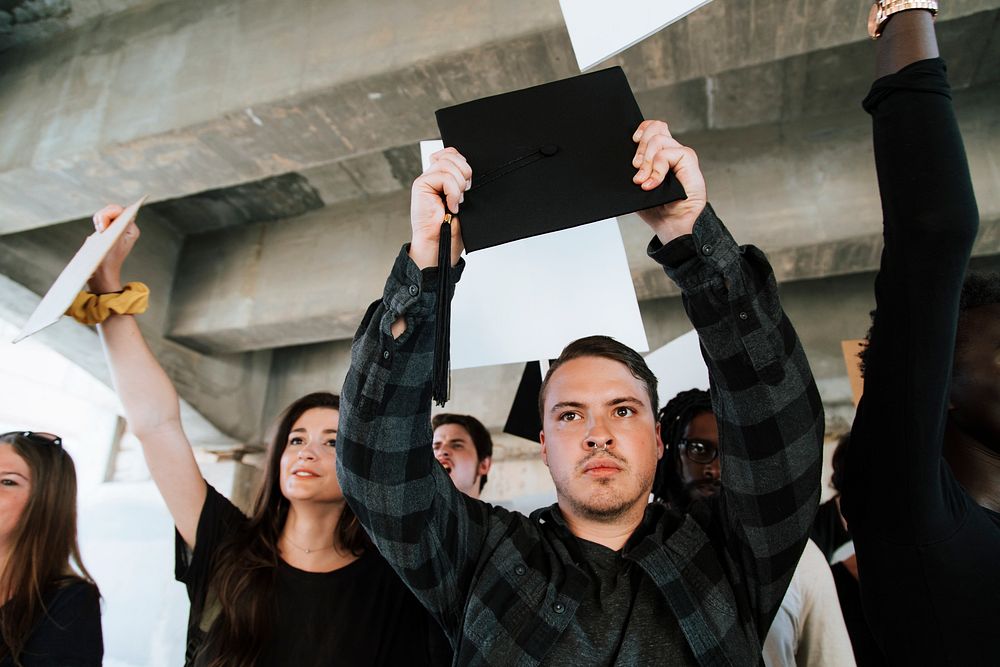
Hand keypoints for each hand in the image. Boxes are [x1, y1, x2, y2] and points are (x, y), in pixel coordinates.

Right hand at [89, 204, 140, 292]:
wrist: (102, 273)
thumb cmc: (108, 261)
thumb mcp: (113, 243)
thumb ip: (118, 226)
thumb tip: (120, 210)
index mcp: (131, 230)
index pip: (122, 211)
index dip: (110, 213)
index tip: (102, 227)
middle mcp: (126, 227)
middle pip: (114, 209)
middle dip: (103, 215)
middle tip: (99, 229)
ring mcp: (117, 228)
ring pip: (106, 213)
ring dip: (99, 218)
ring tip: (99, 231)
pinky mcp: (108, 230)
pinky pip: (102, 219)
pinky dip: (97, 222)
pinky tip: (98, 231)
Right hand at [409, 148, 470, 269]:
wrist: (441, 243)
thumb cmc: (452, 227)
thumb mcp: (463, 200)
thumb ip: (462, 181)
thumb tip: (469, 169)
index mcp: (442, 177)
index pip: (451, 153)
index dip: (462, 161)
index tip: (468, 181)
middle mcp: (433, 176)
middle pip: (451, 155)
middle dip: (464, 172)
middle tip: (465, 192)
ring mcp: (426, 180)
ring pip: (448, 164)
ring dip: (458, 185)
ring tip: (457, 201)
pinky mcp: (420, 185)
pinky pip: (443, 176)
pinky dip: (452, 192)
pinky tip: (451, 205)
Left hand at [631, 120, 706, 244]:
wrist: (672, 226)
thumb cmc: (656, 209)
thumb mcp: (637, 187)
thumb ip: (634, 171)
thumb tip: (622, 157)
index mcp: (659, 155)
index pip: (653, 128)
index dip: (642, 129)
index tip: (632, 141)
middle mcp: (671, 153)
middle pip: (656, 127)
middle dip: (640, 146)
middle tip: (635, 167)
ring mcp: (680, 156)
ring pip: (660, 138)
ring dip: (647, 160)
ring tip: (642, 180)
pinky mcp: (689, 162)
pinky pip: (670, 152)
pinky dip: (657, 168)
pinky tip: (651, 184)